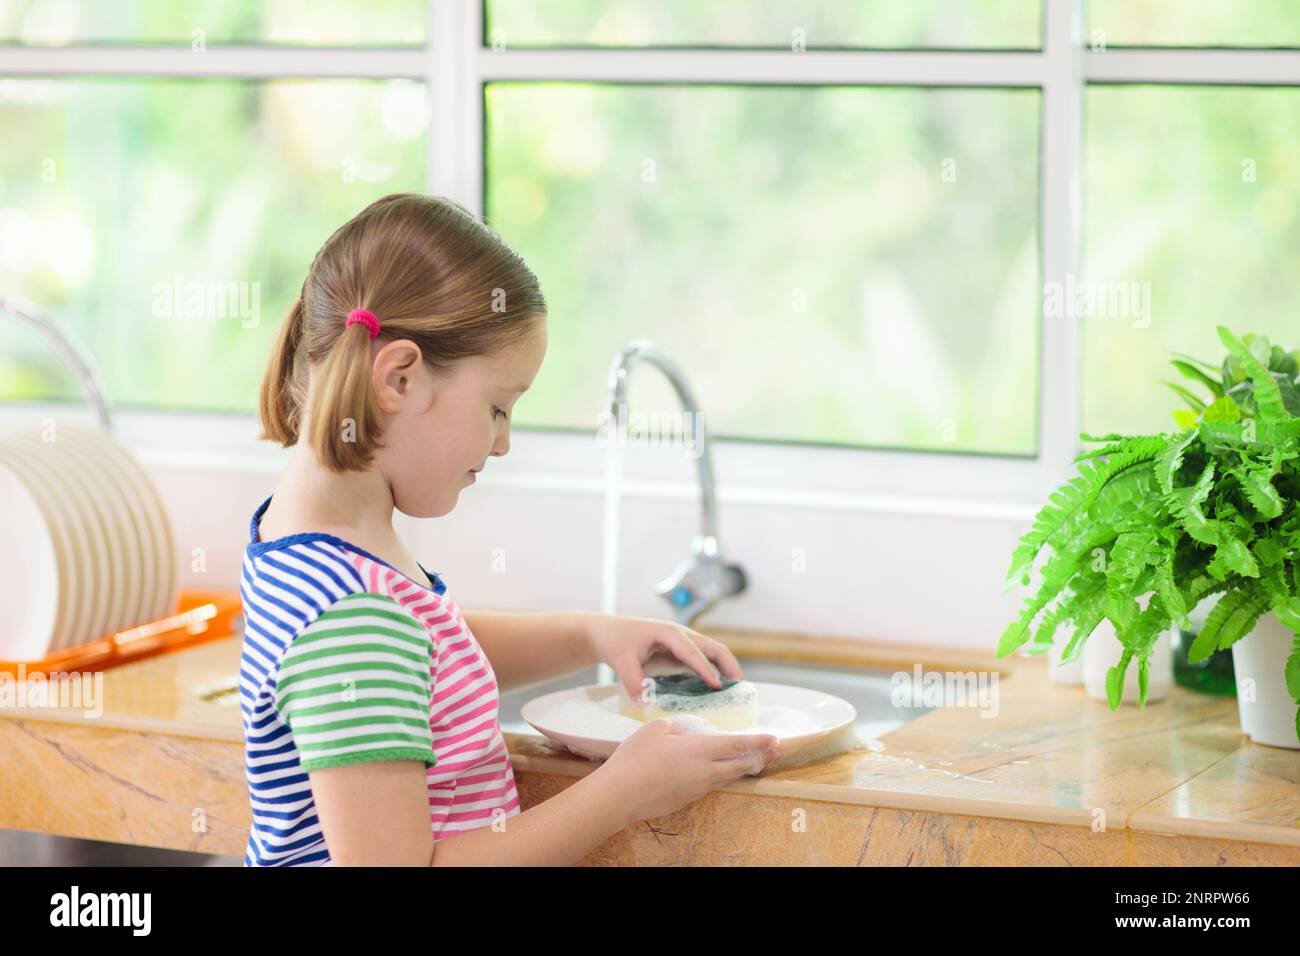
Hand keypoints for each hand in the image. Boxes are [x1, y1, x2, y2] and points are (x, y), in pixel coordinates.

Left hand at [582, 613, 743, 702]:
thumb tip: (644, 702)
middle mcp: (680, 635)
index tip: (718, 686)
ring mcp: (681, 642)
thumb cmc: (615, 641)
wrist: (606, 632)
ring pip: (711, 652)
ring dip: (725, 669)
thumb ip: (634, 680)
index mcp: (669, 633)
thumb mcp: (621, 660)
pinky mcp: (678, 651)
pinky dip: (713, 672)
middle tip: (741, 689)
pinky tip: (716, 690)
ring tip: (735, 692)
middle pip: (714, 648)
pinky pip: (702, 660)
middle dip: (729, 666)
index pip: (694, 652)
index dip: (707, 669)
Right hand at [600, 718, 779, 824]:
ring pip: (726, 778)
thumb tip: (683, 730)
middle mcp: (704, 772)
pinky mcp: (686, 800)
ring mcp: (696, 789)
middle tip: (775, 752)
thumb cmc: (636, 758)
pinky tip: (714, 772)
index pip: (736, 744)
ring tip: (751, 762)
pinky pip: (709, 785)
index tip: (774, 739)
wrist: (621, 795)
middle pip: (740, 766)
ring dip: (741, 769)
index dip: (757, 742)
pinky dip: (720, 777)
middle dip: (760, 758)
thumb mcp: (655, 729)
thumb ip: (675, 726)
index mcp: (699, 750)